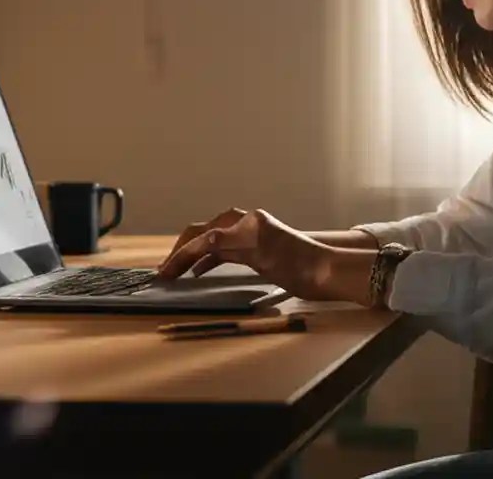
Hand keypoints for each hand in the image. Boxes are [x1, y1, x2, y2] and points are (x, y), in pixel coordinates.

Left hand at [158, 208, 374, 303]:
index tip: (170, 266)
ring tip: (169, 272)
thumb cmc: (298, 268)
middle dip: (179, 249)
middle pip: (201, 229)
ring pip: (205, 235)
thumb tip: (199, 264)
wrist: (327, 269)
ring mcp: (251, 228)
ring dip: (183, 254)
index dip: (186, 248)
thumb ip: (232, 256)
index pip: (209, 232)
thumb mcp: (260, 260)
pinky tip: (190, 270)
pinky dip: (197, 255)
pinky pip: (215, 243)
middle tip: (165, 270)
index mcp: (249, 225)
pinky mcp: (254, 240)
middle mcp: (248, 221)